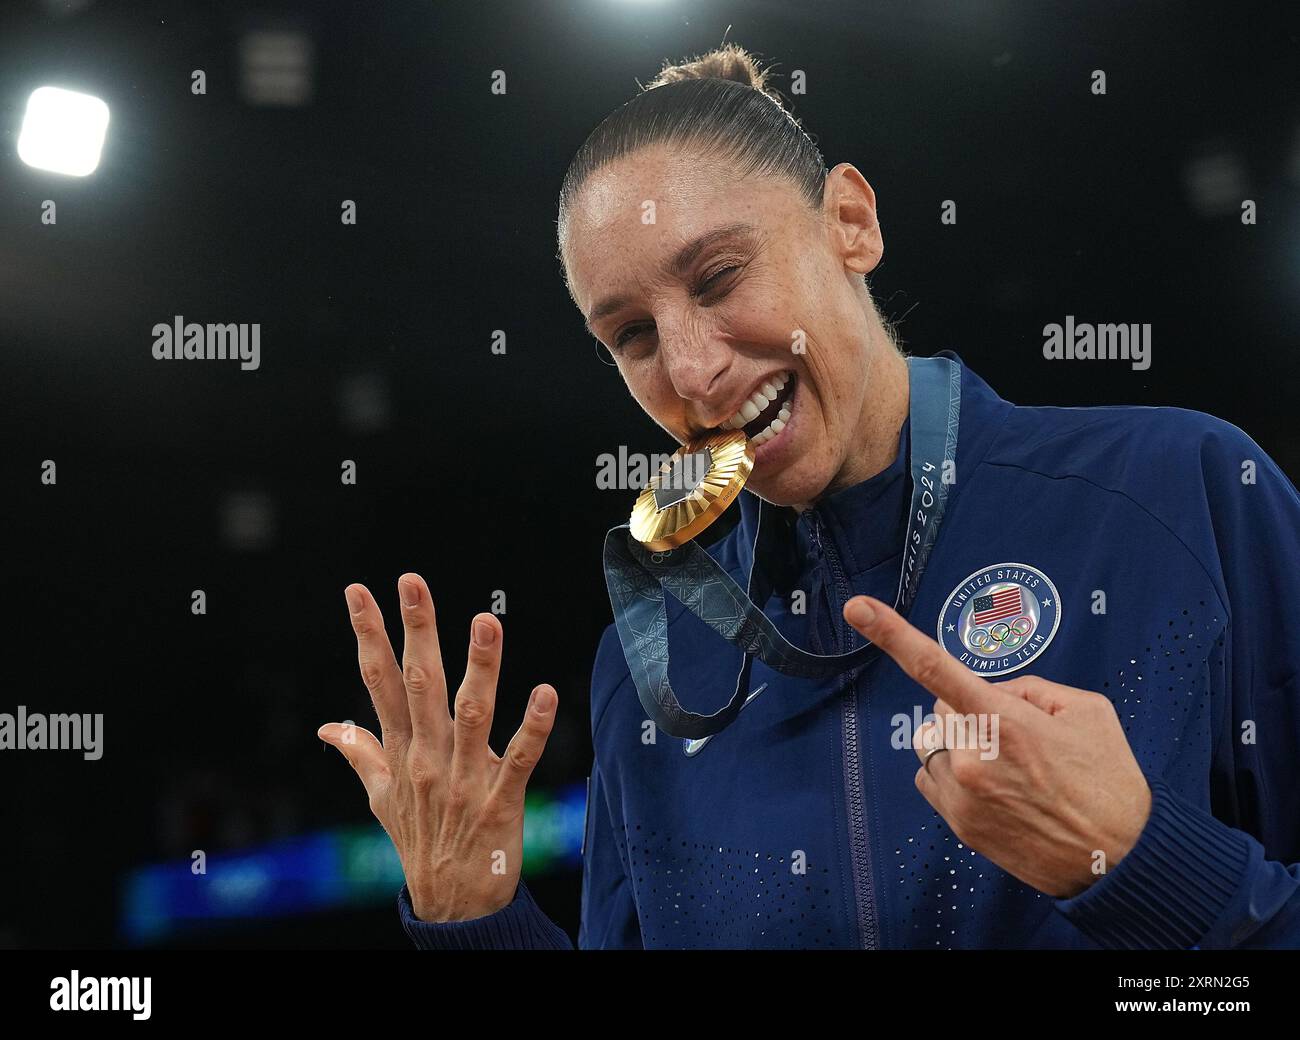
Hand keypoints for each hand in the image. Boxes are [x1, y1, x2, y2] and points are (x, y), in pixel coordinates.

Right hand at [318, 573, 557, 921]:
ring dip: (480, 668)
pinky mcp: (499, 801)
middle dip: (416, 631)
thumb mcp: (381, 798)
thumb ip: (361, 753)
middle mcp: (428, 758)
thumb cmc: (419, 841)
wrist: (449, 905)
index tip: (359, 592)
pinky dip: (532, 727)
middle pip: (420, 685)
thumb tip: (328, 725)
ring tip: (486, 622)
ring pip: (471, 714)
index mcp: (401, 750)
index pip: (380, 682)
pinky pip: (518, 759)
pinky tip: (545, 693)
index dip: (369, 635)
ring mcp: (463, 779)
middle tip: (413, 582)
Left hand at [843, 595, 1150, 897]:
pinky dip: (957, 776)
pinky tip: (999, 791)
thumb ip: (1027, 687)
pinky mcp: (958, 824)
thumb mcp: (1085, 710)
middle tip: (1020, 739)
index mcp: (1004, 720)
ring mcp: (961, 794)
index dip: (892, 634)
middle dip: (971, 712)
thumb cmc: (1109, 783)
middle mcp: (972, 756)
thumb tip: (990, 690)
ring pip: (938, 745)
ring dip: (964, 747)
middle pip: (942, 709)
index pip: (935, 667)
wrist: (1121, 859)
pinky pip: (934, 779)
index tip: (859, 609)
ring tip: (1015, 772)